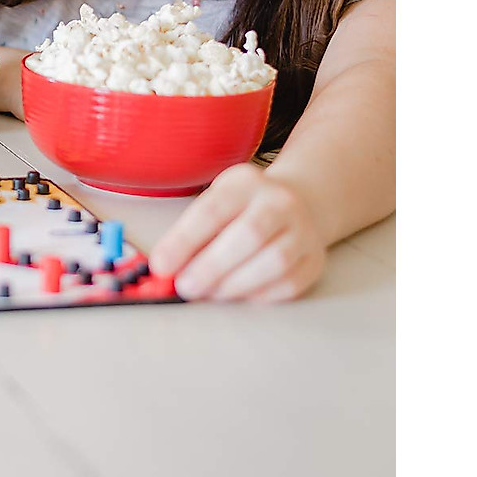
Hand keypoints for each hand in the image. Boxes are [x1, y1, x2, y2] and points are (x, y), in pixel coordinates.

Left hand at [149, 162, 326, 302]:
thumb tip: (165, 267)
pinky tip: (239, 294)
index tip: (162, 265)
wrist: (298, 202)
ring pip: (274, 261)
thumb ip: (191, 232)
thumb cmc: (242, 208)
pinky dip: (260, 294)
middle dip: (211, 267)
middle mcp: (279, 201)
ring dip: (235, 284)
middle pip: (248, 235)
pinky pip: (289, 283)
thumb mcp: (216, 202)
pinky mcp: (314, 259)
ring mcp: (303, 230)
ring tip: (210, 292)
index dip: (184, 241)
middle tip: (185, 287)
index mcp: (245, 182)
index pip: (213, 210)